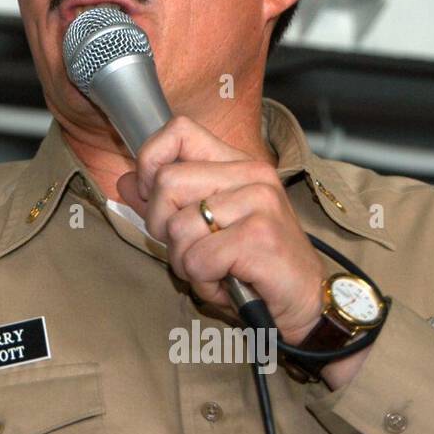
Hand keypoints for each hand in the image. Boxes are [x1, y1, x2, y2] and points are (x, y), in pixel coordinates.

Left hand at [115, 115, 328, 345]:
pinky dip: (203, 281)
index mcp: (236, 164)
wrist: (308, 302)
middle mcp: (250, 174)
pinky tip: (228, 283)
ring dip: (185, 261)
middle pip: (166, 181)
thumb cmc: (255, 264)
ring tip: (214, 269)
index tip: (154, 197)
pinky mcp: (260, 236)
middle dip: (161, 226)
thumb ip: (165, 202)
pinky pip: (197, 258)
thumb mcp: (206, 227)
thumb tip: (125, 181)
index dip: (151, 162)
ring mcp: (258, 202)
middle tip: (190, 249)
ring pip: (178, 225)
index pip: (178, 131)